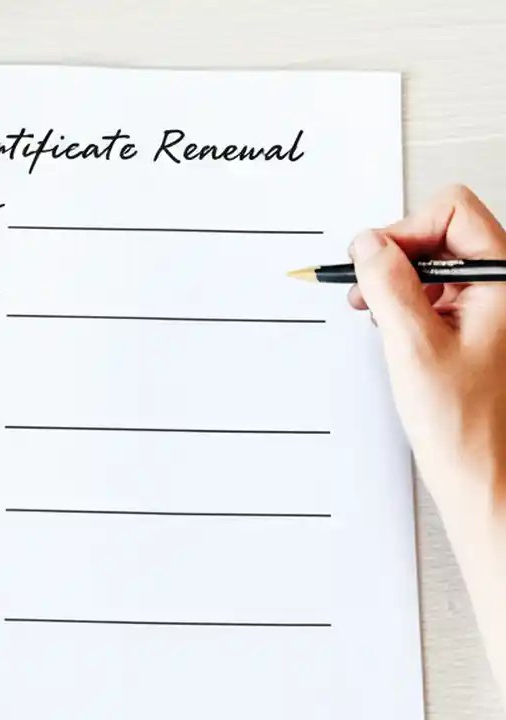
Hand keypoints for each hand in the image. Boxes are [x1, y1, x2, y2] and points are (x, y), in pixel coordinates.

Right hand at [348, 185, 505, 503]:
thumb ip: (388, 285)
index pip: (453, 212)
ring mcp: (497, 307)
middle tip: (366, 288)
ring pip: (438, 261)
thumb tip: (368, 245)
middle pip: (445, 231)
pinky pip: (440, 291)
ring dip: (398, 280)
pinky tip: (394, 328)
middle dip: (397, 255)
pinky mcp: (482, 326)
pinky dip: (409, 302)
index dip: (405, 231)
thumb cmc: (468, 427)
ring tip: (375, 311)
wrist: (488, 476)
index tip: (374, 263)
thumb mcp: (414, 346)